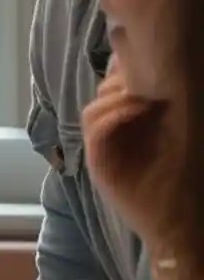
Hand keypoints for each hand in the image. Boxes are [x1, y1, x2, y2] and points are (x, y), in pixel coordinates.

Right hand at [83, 54, 173, 243]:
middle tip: (146, 78)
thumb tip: (161, 77)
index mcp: (130, 125)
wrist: (179, 223)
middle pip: (102, 94)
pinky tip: (138, 111)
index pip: (115, 87)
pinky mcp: (101, 165)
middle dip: (121, 81)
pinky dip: (114, 116)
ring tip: (144, 97)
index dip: (123, 69)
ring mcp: (103, 151)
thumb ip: (166, 108)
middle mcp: (112, 136)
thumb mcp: (179, 133)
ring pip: (94, 110)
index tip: (144, 56)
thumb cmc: (185, 181)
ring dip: (117, 98)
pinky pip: (96, 130)